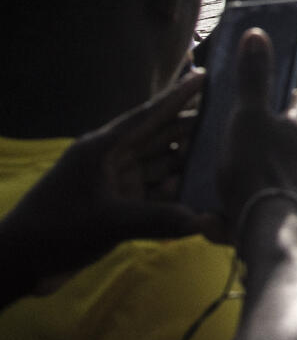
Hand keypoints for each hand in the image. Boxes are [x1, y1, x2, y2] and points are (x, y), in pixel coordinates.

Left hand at [0, 72, 207, 286]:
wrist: (18, 262)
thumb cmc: (57, 229)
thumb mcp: (108, 222)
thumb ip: (158, 219)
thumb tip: (203, 220)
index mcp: (103, 148)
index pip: (147, 116)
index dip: (177, 97)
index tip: (206, 77)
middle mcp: (111, 160)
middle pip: (158, 138)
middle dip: (190, 130)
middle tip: (231, 122)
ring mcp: (112, 183)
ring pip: (157, 166)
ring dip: (184, 164)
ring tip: (223, 157)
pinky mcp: (114, 206)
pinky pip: (151, 193)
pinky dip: (172, 194)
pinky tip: (198, 195)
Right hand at [211, 30, 296, 238]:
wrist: (267, 231)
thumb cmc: (259, 167)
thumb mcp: (249, 116)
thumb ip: (252, 77)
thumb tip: (257, 32)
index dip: (292, 90)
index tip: (271, 87)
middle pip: (294, 130)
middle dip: (270, 126)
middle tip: (238, 124)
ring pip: (279, 161)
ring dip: (256, 158)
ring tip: (223, 158)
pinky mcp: (287, 205)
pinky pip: (266, 190)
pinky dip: (248, 188)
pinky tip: (221, 195)